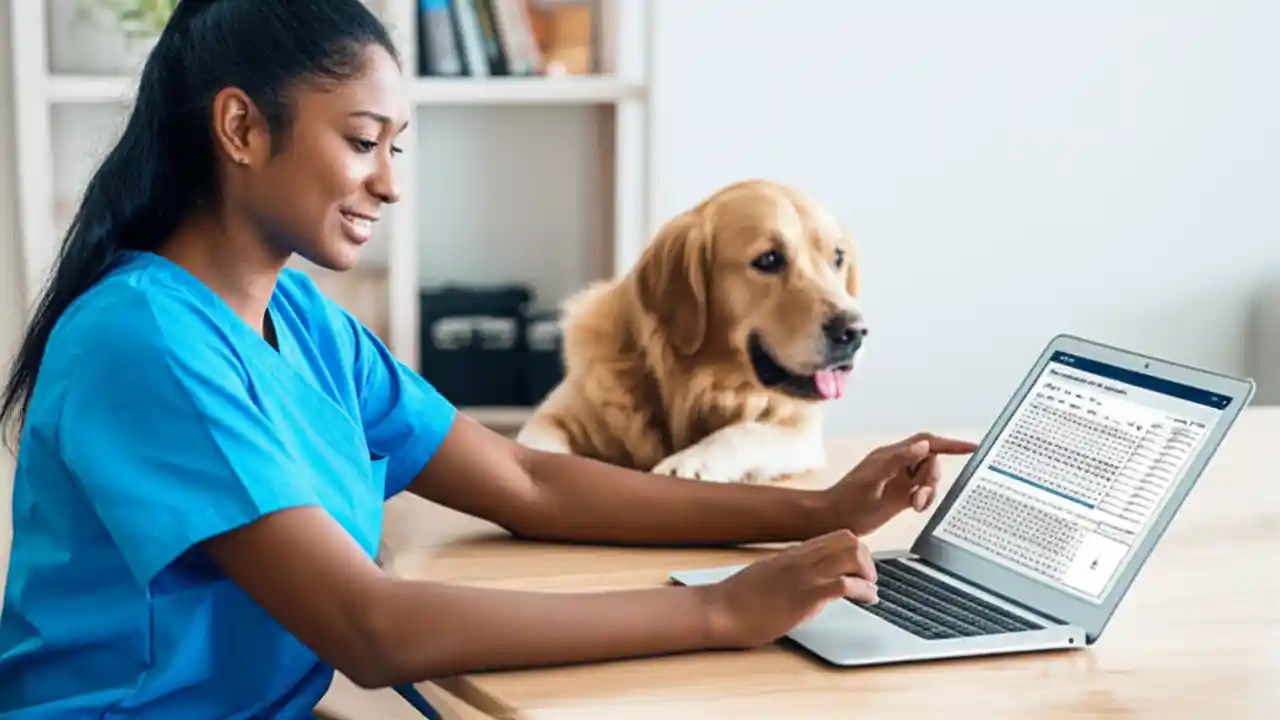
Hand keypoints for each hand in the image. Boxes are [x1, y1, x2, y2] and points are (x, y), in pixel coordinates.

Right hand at [700, 530, 877, 648]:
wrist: (720, 611)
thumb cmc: (739, 600)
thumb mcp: (769, 577)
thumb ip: (793, 576)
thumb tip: (814, 586)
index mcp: (793, 554)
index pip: (835, 536)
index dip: (854, 551)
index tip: (858, 570)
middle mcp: (801, 559)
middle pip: (849, 539)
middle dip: (866, 559)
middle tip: (867, 580)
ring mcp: (804, 575)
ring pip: (852, 554)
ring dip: (868, 573)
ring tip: (868, 591)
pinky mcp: (805, 595)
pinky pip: (845, 584)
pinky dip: (863, 591)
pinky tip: (866, 601)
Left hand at [822, 432, 978, 535]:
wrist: (832, 519)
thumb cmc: (848, 499)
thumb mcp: (874, 479)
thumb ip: (898, 460)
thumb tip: (924, 446)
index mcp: (891, 455)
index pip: (927, 443)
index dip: (950, 444)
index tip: (972, 448)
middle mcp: (897, 464)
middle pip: (931, 462)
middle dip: (932, 478)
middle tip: (919, 496)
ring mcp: (899, 480)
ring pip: (929, 479)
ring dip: (928, 491)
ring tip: (915, 505)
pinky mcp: (899, 496)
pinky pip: (923, 493)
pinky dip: (925, 500)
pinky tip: (916, 508)